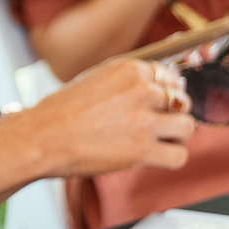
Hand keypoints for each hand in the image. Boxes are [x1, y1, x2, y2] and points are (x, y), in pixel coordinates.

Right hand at [16, 58, 194, 177]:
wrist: (40, 137)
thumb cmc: (60, 111)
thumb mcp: (94, 79)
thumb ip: (128, 81)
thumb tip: (160, 89)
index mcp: (129, 69)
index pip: (170, 78)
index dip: (164, 94)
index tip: (154, 105)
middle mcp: (142, 91)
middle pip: (181, 101)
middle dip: (169, 114)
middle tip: (151, 125)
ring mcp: (145, 121)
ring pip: (187, 127)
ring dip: (174, 136)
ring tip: (154, 141)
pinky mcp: (144, 150)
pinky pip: (179, 156)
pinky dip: (170, 159)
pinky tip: (152, 157)